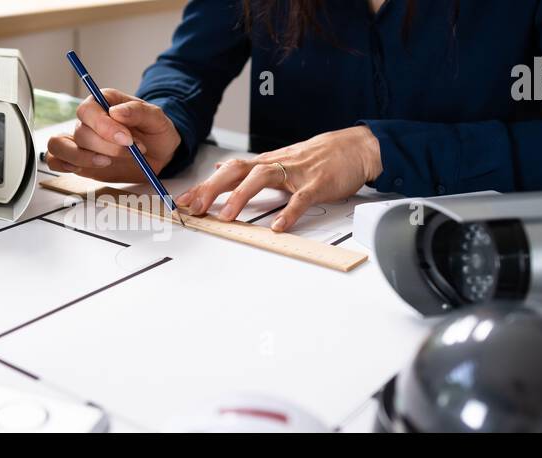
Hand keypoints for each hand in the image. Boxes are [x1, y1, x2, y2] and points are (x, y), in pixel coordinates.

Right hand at [45, 89, 181, 183]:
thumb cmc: (155, 131)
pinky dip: (62, 164)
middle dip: (106, 147)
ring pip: (61, 146)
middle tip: (132, 153)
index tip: (127, 139)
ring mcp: (81, 141)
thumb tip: (116, 112)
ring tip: (107, 163)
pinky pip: (55, 159)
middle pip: (81, 132)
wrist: (159, 153)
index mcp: (104, 102)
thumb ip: (138, 112)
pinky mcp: (78, 159)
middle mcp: (89, 120)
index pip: (89, 110)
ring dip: (82, 158)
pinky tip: (81, 168)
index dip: (104, 126)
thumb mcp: (156, 118)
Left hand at [175, 126, 382, 231]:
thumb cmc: (321, 156)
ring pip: (262, 179)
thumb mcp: (280, 158)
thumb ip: (252, 167)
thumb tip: (222, 168)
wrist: (358, 146)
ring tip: (226, 217)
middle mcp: (277, 165)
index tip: (183, 201)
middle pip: (237, 171)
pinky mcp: (318, 184)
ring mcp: (297, 173)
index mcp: (267, 162)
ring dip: (241, 197)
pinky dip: (288, 213)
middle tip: (194, 207)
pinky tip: (278, 227)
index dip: (204, 185)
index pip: (228, 171)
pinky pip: (300, 198)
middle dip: (212, 188)